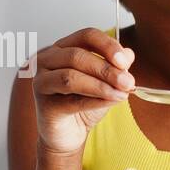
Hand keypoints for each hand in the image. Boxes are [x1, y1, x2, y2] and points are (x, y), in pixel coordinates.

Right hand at [31, 28, 135, 155]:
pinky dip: (95, 100)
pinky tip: (111, 101)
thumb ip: (115, 66)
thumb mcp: (105, 81)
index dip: (107, 46)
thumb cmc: (84, 103)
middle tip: (128, 82)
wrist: (70, 133)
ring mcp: (41, 81)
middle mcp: (47, 60)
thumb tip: (128, 55)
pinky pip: (71, 100)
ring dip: (101, 85)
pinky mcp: (43, 104)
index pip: (86, 36)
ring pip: (71, 77)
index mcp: (63, 48)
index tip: (125, 61)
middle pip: (77, 56)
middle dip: (107, 69)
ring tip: (121, 93)